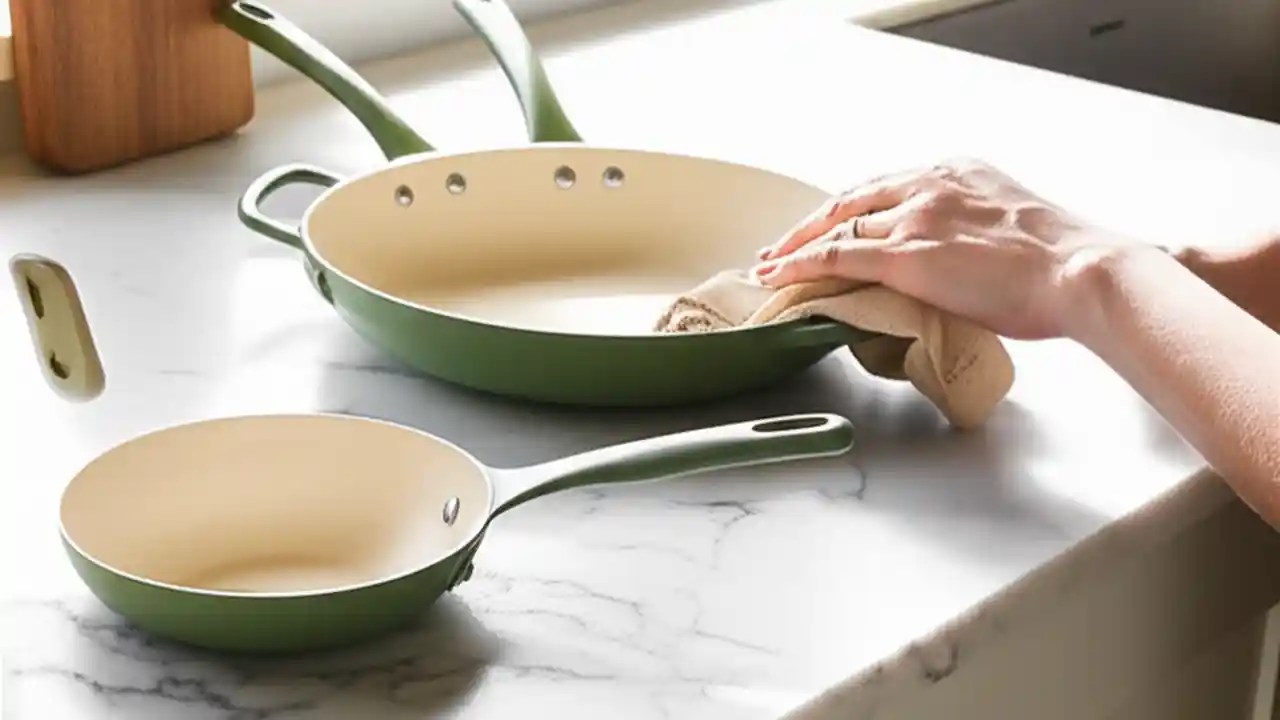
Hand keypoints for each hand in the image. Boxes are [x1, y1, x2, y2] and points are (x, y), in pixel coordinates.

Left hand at [751, 157, 1137, 339]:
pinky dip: (799, 265)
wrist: (1082, 270)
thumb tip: (956, 264)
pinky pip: (836, 257)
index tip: (829, 223)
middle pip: (850, 200)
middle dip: (810, 224)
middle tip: (780, 245)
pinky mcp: (906, 254)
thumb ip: (972, 232)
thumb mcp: (1011, 227)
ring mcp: (915, 218)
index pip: (885, 187)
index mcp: (956, 173)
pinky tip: (776, 276)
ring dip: (795, 248)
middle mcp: (929, 185)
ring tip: (768, 267)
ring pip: (837, 227)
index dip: (850, 208)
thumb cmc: (1064, 263)